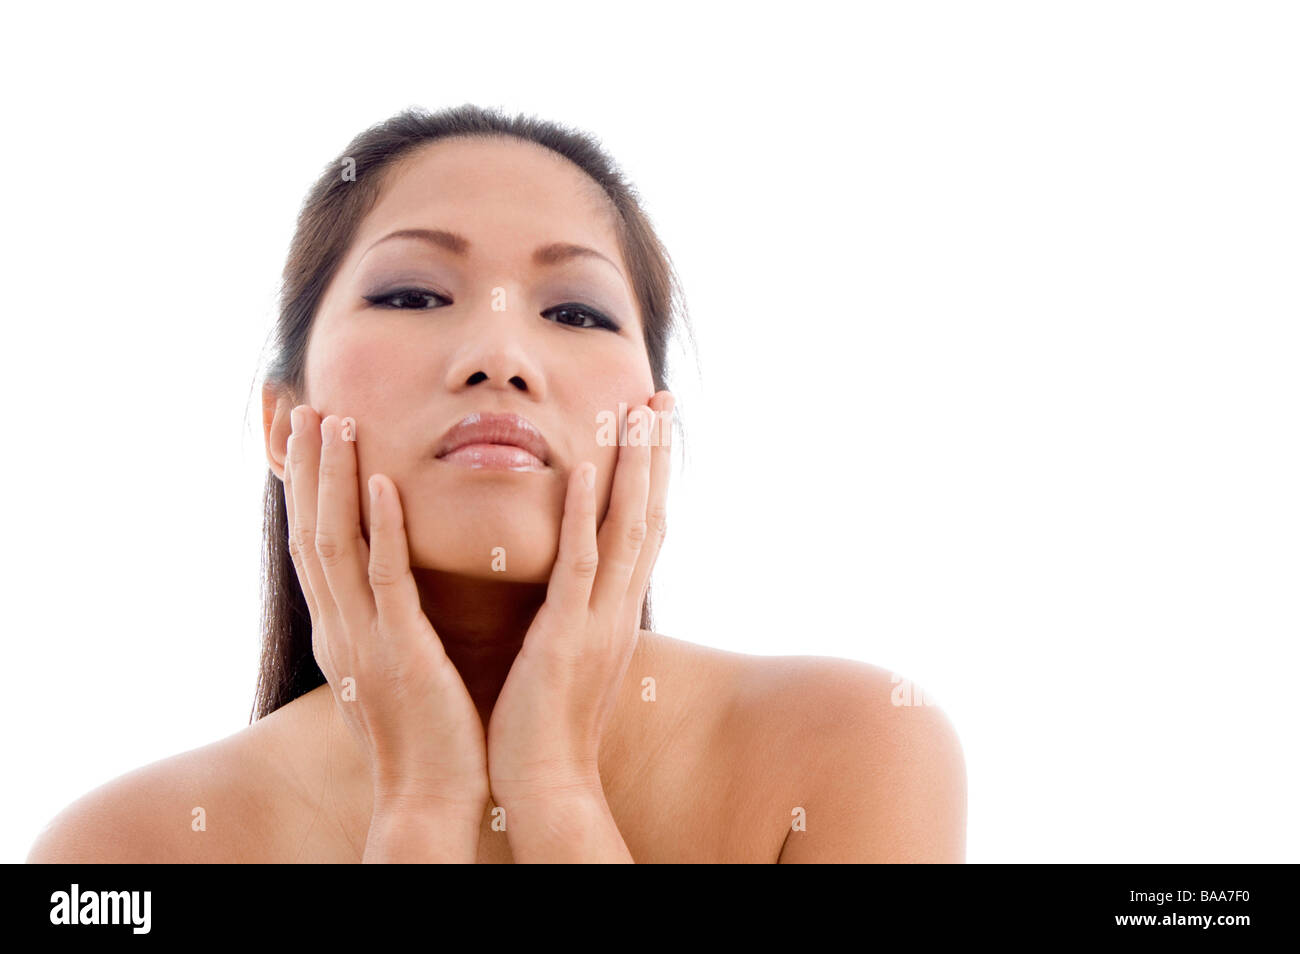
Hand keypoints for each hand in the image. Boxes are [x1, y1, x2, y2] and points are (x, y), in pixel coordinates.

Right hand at [283, 405, 489, 820]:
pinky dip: (379, 528)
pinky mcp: (398, 652)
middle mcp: (339, 629)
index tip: (307, 440)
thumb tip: (393, 592)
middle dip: (308, 470)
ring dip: (333, 480)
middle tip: (307, 409)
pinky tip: (382, 482)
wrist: (431, 798)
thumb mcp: (394, 668)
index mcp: (340, 632)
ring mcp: (363, 640)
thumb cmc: (425, 735)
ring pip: (336, 543)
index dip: (307, 491)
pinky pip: (384, 579)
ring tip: (335, 422)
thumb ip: (387, 624)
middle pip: (310, 532)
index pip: (313, 546)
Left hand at [486, 392, 673, 804]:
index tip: (655, 425)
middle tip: (663, 397)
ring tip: (637, 411)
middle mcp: (618, 609)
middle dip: (656, 455)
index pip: (643, 529)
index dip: (653, 475)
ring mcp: (597, 621)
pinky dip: (586, 515)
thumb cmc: (547, 721)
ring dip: (634, 468)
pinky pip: (580, 567)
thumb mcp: (569, 653)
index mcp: (616, 611)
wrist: (546, 783)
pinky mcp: (565, 637)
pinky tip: (586, 470)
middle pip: (648, 516)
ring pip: (625, 529)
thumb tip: (572, 583)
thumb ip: (575, 612)